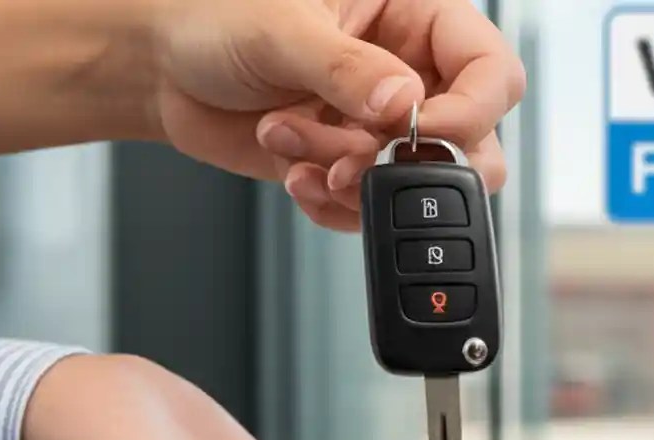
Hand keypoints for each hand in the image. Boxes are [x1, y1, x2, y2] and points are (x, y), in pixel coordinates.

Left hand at [151, 0, 524, 230]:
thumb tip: (404, 105)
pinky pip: (373, 206)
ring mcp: (384, 125)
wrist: (162, 67)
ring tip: (302, 151)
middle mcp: (411, 71)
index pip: (490, 69)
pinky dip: (334, 203)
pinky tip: (294, 170)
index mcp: (416, 14)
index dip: (471, 109)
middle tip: (360, 157)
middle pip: (476, 139)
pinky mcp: (354, 165)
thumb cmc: (215, 15)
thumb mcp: (282, 27)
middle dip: (415, 161)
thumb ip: (346, 67)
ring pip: (421, 182)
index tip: (420, 129)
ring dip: (360, 181)